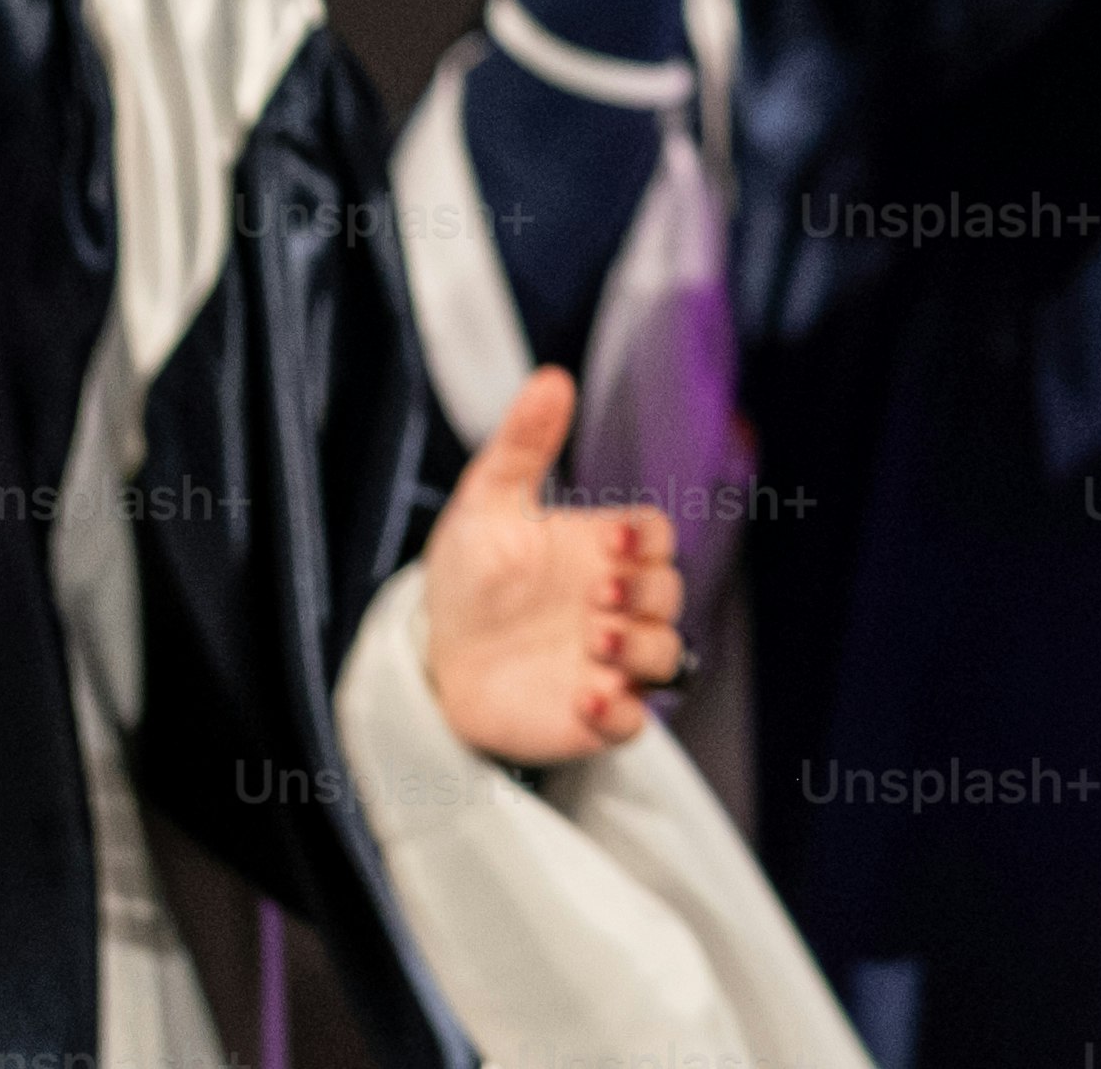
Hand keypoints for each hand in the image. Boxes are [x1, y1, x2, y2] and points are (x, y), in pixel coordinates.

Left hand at [421, 371, 683, 763]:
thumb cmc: (469, 574)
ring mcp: (608, 661)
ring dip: (642, 650)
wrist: (429, 656)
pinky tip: (583, 696)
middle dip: (646, 594)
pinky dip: (620, 714)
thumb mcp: (486, 502)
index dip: (646, 539)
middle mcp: (615, 605)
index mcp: (602, 551)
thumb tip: (553, 376)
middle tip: (596, 595)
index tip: (609, 537)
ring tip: (593, 640)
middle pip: (670, 595)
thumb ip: (523, 443)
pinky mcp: (590, 716)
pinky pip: (631, 724)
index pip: (657, 537)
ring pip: (667, 657)